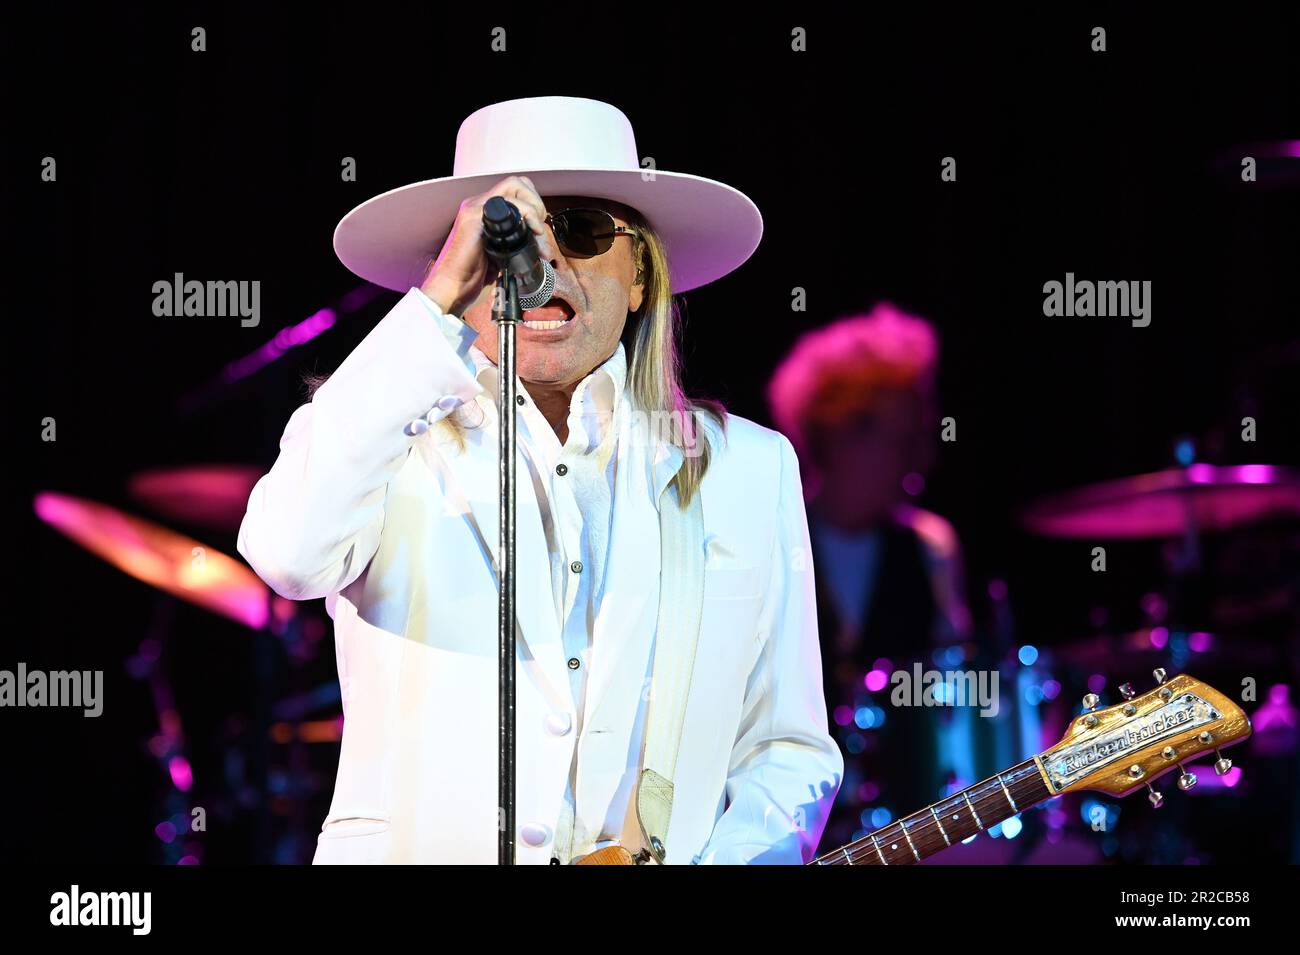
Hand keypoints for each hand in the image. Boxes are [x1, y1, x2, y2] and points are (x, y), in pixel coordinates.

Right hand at [420, 175, 558, 316]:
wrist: (453, 286)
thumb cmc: (472, 275)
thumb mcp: (499, 253)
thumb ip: (513, 242)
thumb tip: (538, 243)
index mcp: (484, 212)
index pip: (515, 192)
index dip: (534, 205)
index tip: (539, 231)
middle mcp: (478, 204)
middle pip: (517, 183)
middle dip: (536, 202)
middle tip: (539, 228)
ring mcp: (476, 208)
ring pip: (514, 185)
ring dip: (534, 206)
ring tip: (537, 231)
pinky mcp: (475, 217)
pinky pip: (509, 204)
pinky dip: (528, 214)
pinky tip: (532, 232)